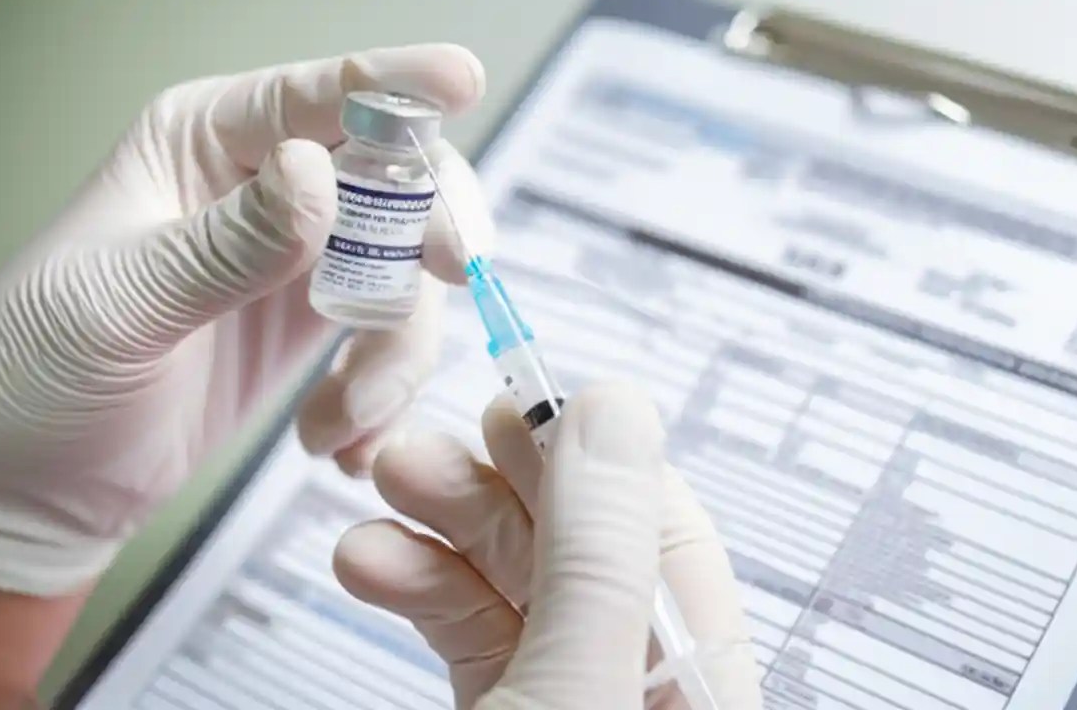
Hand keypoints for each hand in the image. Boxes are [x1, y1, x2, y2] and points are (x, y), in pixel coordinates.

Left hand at [0, 45, 494, 595]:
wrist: (31, 493)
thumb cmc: (33, 379)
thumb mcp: (121, 305)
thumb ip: (228, 243)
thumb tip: (320, 175)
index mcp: (202, 143)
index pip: (318, 94)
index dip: (398, 82)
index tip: (462, 79)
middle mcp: (263, 188)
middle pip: (394, 177)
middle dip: (427, 230)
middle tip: (449, 272)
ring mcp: (298, 260)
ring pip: (406, 274)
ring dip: (394, 353)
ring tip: (342, 420)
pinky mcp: (313, 329)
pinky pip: (390, 343)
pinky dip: (382, 395)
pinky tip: (338, 439)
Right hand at [334, 383, 763, 709]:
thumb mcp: (577, 687)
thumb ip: (597, 555)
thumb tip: (614, 409)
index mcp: (703, 682)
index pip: (664, 537)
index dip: (590, 458)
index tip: (522, 397)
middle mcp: (639, 685)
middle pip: (578, 554)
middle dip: (495, 489)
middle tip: (426, 444)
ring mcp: (567, 698)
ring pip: (513, 588)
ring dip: (443, 531)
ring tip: (387, 482)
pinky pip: (470, 634)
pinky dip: (420, 591)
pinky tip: (373, 559)